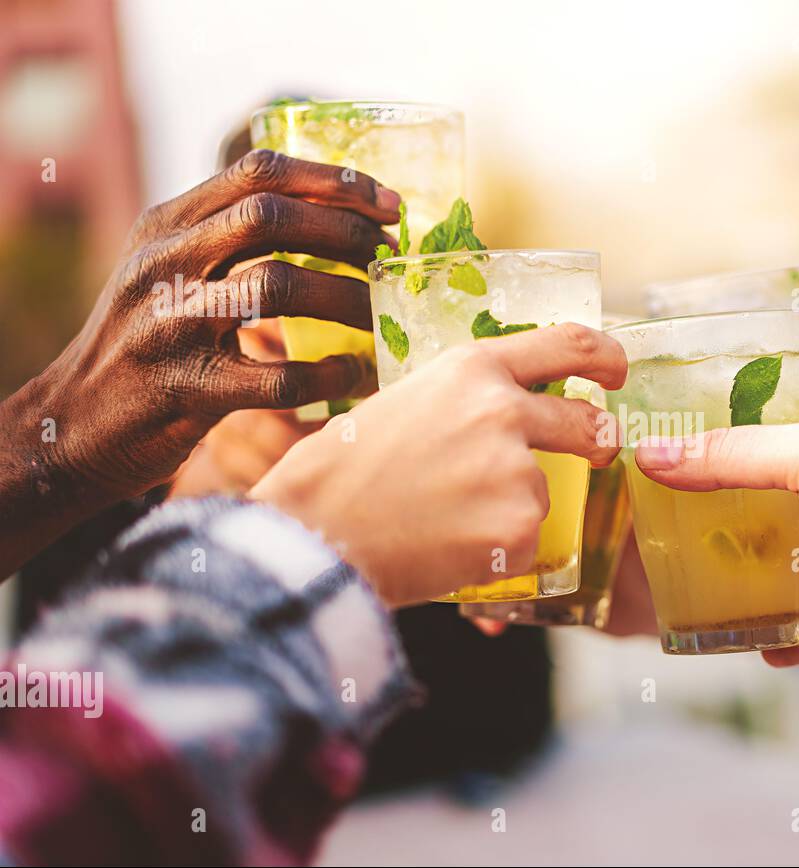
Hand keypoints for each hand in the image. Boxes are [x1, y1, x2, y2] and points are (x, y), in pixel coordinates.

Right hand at [0, 149, 398, 577]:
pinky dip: (330, 375)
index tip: (389, 203)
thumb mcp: (169, 273)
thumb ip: (228, 240)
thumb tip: (336, 221)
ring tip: (379, 315)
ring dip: (346, 298)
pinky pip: (278, 378)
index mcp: (165, 226)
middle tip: (390, 257)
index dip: (333, 181)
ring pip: (278, 286)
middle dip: (347, 232)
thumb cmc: (145, 347)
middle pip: (271, 217)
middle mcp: (163, 264)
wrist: (73, 427)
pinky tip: (355, 375)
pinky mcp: (186, 390)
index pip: (258, 173)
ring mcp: (171, 326)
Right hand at [251, 323, 627, 607]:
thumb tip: (509, 408)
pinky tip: (448, 550)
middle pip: (588, 422)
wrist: (313, 534)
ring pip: (542, 494)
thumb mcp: (406, 401)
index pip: (568, 342)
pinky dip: (498, 553)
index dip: (606, 355)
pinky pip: (526, 544)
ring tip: (444, 521)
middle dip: (600, 441)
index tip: (616, 370)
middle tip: (595, 454)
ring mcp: (515, 472)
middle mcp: (503, 411)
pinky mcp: (518, 529)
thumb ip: (464, 400)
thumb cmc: (342, 471)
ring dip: (510, 512)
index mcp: (472, 369)